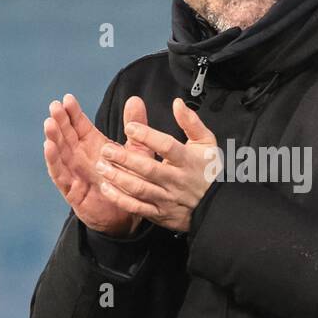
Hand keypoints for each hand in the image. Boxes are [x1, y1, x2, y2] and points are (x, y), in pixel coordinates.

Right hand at [43, 93, 154, 236]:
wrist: (127, 216)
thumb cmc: (130, 182)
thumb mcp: (137, 151)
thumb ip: (136, 127)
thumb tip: (135, 99)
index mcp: (93, 145)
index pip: (80, 126)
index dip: (73, 113)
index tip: (68, 99)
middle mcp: (80, 157)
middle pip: (67, 136)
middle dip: (60, 121)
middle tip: (54, 106)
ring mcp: (74, 172)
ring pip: (60, 153)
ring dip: (53, 138)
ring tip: (49, 123)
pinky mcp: (72, 190)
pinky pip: (60, 174)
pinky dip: (54, 161)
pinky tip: (49, 147)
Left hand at [93, 97, 219, 233]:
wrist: (217, 206)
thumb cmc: (208, 171)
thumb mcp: (206, 143)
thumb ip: (191, 122)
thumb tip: (177, 103)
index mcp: (188, 161)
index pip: (167, 147)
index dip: (148, 136)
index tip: (129, 127)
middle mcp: (177, 180)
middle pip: (149, 169)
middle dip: (125, 159)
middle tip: (106, 149)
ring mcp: (168, 199)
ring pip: (140, 189)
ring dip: (118, 178)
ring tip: (101, 166)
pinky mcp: (160, 213)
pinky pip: (138, 207)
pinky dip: (120, 199)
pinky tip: (106, 188)